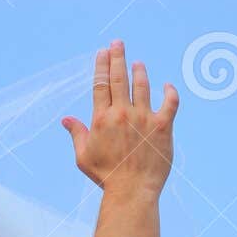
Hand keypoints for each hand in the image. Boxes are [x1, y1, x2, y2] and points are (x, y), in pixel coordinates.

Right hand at [62, 42, 177, 196]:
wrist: (132, 193)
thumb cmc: (106, 177)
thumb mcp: (84, 157)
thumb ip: (77, 134)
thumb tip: (65, 119)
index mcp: (102, 119)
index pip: (100, 83)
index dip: (102, 64)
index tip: (103, 53)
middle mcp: (122, 114)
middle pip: (118, 77)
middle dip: (117, 56)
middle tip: (118, 43)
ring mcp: (144, 118)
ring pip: (142, 85)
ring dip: (139, 71)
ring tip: (138, 65)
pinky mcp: (163, 127)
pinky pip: (170, 102)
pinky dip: (170, 91)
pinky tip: (167, 86)